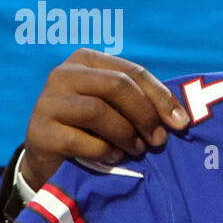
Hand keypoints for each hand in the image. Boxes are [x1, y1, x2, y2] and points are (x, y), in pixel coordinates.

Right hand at [21, 49, 188, 191]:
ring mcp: (47, 101)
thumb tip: (181, 119)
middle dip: (145, 115)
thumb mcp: (118, 110)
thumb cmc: (95, 130)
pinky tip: (112, 157)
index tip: (181, 123)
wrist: (54, 161)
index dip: (161, 97)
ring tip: (136, 150)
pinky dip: (104, 151)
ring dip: (126, 134)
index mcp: (86, 60)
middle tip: (158, 140)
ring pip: (98, 111)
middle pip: (117, 86)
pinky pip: (81, 140)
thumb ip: (143, 103)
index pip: (133, 72)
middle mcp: (63, 74)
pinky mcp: (40, 132)